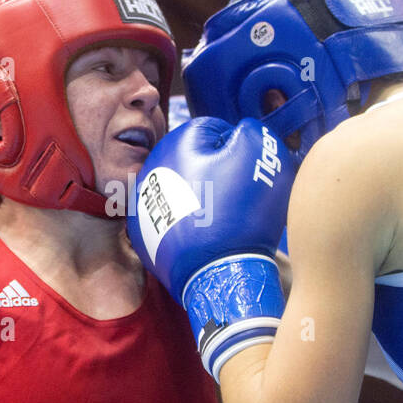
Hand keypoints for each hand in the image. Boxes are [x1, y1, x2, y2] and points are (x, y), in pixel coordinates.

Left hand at [128, 117, 294, 378]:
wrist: (218, 272)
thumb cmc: (239, 210)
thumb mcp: (257, 153)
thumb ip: (250, 131)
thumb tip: (241, 131)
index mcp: (175, 142)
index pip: (213, 130)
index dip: (238, 148)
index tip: (249, 171)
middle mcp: (150, 169)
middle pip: (195, 162)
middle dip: (217, 174)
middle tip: (238, 197)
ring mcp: (144, 206)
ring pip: (183, 191)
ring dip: (203, 199)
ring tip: (225, 220)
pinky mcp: (145, 237)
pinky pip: (174, 221)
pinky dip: (190, 225)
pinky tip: (208, 237)